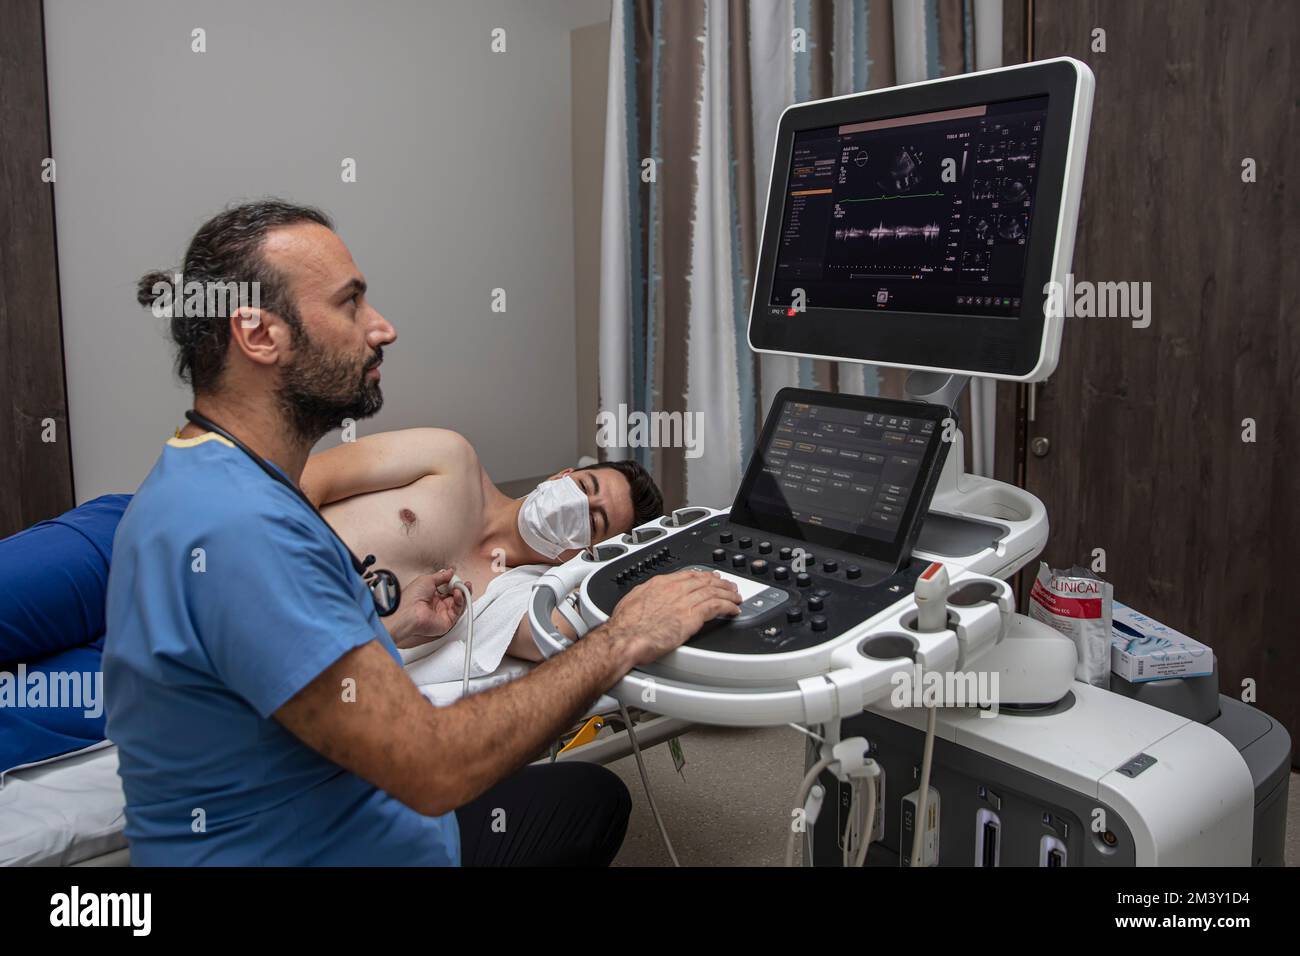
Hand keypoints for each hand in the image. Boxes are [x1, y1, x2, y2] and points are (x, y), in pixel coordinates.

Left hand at [386, 568, 467, 646]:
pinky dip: (461, 600)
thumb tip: (450, 572)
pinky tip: (458, 593)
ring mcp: (443, 613)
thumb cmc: (411, 598)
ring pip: (459, 603)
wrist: (408, 613)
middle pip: (455, 596)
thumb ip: (441, 576)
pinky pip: (458, 610)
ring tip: (463, 586)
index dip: (453, 583)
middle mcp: (437, 605)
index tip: (456, 577)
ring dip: (463, 593)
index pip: (447, 588)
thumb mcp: (427, 580)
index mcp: (431, 595)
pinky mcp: (447, 621)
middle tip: (462, 582)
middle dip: (461, 587)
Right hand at [604, 570, 740, 669]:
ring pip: (714, 592)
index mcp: (660, 584)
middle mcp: (675, 590)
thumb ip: (645, 595)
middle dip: (719, 582)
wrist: (625, 638)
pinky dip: (728, 606)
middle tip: (729, 585)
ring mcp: (685, 602)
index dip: (703, 576)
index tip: (710, 577)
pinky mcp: (692, 617)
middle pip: (704, 581)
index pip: (688, 575)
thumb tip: (648, 597)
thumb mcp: (632, 600)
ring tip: (736, 596)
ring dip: (728, 594)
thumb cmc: (624, 626)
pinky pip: (717, 607)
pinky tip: (734, 609)